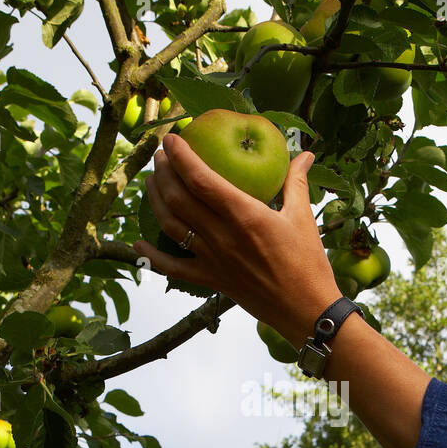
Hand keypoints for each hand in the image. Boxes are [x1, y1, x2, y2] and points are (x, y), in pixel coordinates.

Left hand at [131, 134, 342, 346]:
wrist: (305, 309)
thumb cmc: (308, 263)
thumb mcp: (303, 218)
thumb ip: (296, 182)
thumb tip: (305, 154)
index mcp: (245, 215)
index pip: (201, 178)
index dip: (181, 155)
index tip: (172, 138)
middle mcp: (222, 236)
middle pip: (178, 198)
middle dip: (164, 171)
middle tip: (160, 155)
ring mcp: (212, 260)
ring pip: (170, 225)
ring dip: (155, 200)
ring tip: (152, 182)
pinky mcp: (210, 280)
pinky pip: (173, 268)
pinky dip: (152, 256)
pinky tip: (138, 244)